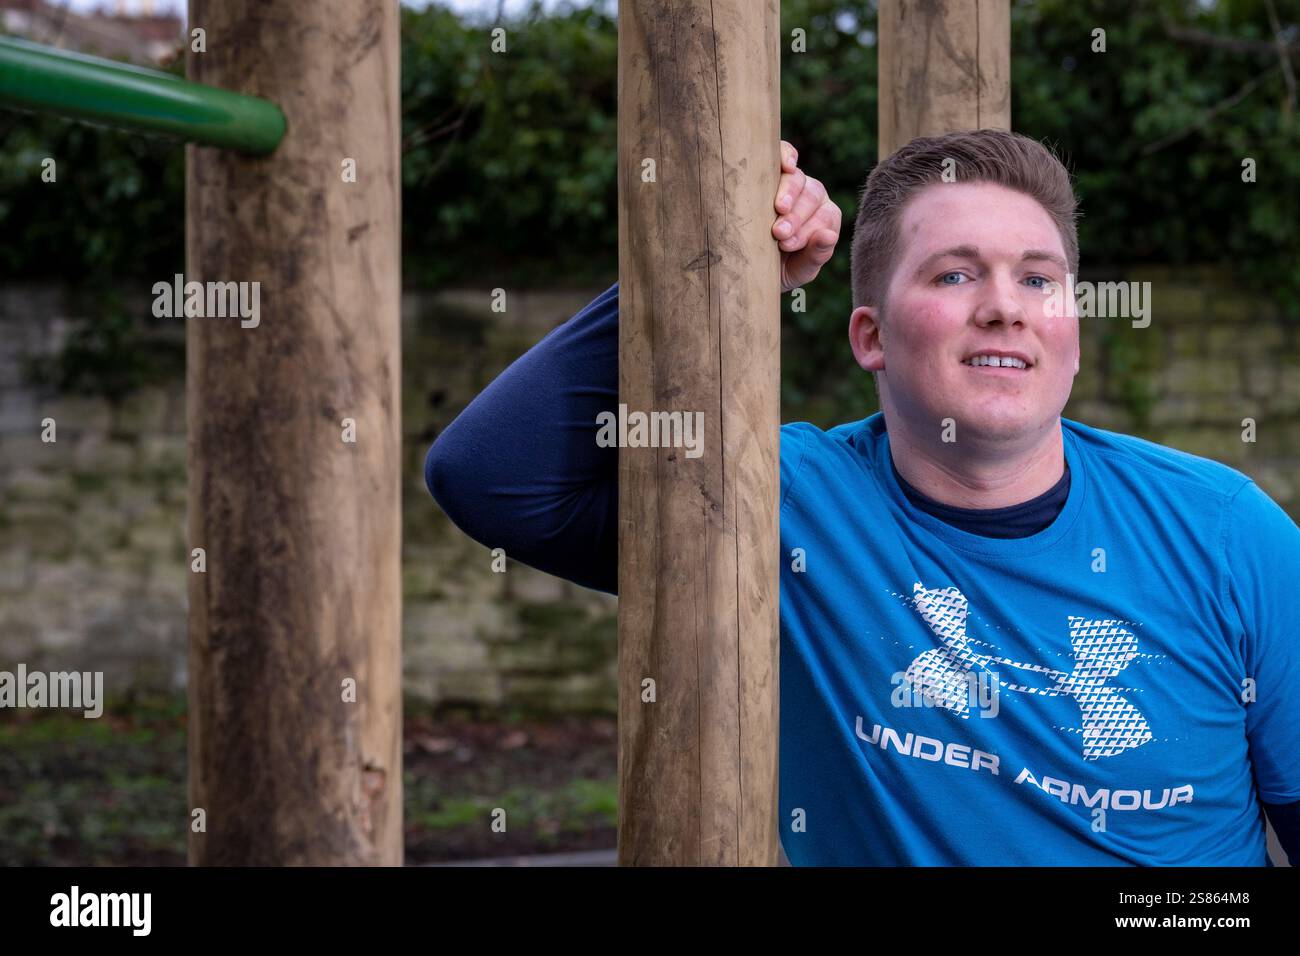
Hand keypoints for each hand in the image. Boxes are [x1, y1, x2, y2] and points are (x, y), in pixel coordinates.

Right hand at [773, 140, 841, 292]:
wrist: (744, 264)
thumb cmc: (776, 269)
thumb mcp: (798, 270)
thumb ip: (817, 255)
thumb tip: (829, 235)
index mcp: (824, 218)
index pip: (824, 218)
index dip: (807, 230)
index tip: (786, 245)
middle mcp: (813, 195)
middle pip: (812, 195)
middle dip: (797, 216)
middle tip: (779, 233)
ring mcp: (792, 180)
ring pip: (797, 177)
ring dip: (788, 192)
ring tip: (777, 209)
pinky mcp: (771, 167)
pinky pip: (784, 151)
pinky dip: (787, 154)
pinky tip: (786, 164)